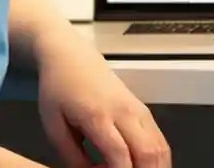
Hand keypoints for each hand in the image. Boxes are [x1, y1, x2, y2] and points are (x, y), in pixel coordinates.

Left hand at [36, 36, 170, 167]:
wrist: (72, 56)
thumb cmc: (59, 89)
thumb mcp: (52, 124)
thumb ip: (70, 156)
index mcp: (97, 115)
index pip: (119, 154)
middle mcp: (124, 112)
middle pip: (148, 152)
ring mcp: (138, 110)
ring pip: (160, 147)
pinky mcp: (145, 110)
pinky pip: (160, 140)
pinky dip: (156, 159)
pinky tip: (141, 166)